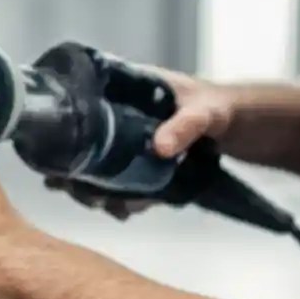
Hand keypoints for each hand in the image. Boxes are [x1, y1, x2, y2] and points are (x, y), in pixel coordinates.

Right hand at [38, 64, 234, 219]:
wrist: (244, 123)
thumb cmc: (220, 107)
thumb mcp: (204, 113)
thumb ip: (184, 127)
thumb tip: (159, 148)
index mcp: (124, 89)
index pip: (79, 109)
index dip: (64, 136)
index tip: (55, 164)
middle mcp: (118, 113)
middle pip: (82, 146)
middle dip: (78, 175)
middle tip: (86, 196)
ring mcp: (127, 139)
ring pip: (97, 167)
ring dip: (98, 191)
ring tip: (112, 207)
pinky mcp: (141, 160)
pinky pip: (120, 180)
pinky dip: (120, 197)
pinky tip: (126, 209)